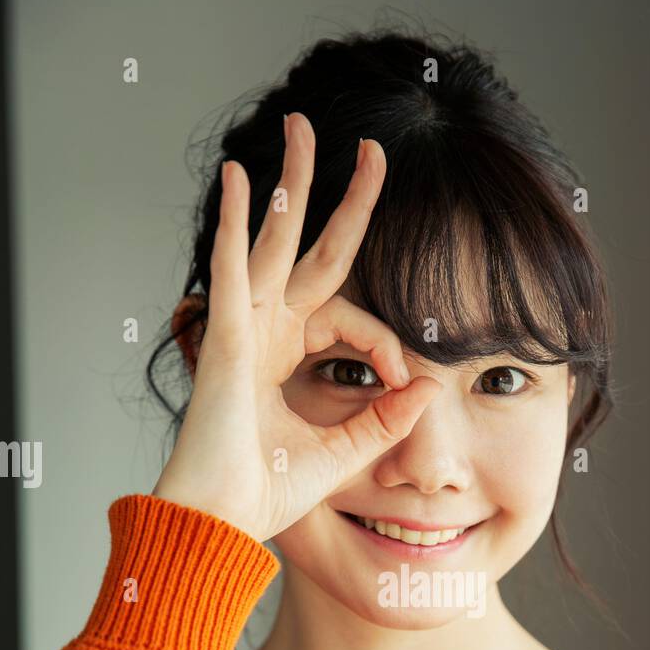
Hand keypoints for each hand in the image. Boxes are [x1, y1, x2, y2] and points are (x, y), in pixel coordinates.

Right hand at [152, 113, 440, 542]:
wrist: (220, 522)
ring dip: (289, 183)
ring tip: (304, 127)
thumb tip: (430, 387)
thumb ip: (383, 419)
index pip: (348, 318)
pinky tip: (237, 178)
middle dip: (339, 197)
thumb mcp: (341, 451)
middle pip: (310, 249)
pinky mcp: (223, 340)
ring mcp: (240, 329)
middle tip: (369, 148)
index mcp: (283, 355)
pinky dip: (229, 224)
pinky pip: (229, 270)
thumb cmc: (264, 493)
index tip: (404, 381)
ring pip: (271, 239)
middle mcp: (262, 332)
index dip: (384, 341)